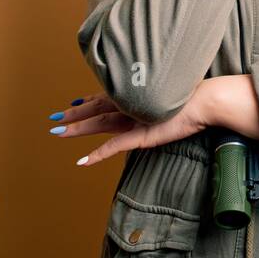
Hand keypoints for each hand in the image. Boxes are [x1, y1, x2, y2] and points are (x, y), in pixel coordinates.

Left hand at [48, 76, 258, 166]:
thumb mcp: (170, 97)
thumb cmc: (193, 99)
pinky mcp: (139, 136)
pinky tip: (82, 162)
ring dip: (77, 129)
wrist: (204, 102)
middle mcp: (130, 105)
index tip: (74, 103)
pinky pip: (112, 147)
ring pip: (98, 124)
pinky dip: (96, 155)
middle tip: (54, 118)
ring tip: (57, 133)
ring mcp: (133, 120)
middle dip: (73, 114)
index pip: (105, 97)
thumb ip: (157, 98)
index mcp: (136, 95)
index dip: (87, 101)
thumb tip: (155, 98)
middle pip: (95, 109)